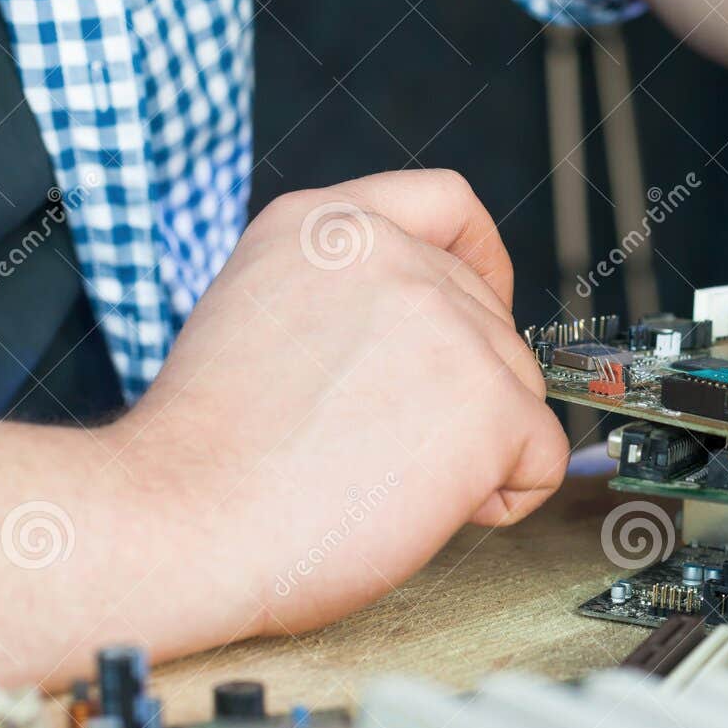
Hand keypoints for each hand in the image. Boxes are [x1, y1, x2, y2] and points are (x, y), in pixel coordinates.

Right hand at [108, 170, 567, 650]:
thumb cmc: (206, 456)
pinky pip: (543, 456)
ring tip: (379, 476)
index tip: (484, 301)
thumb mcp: (257, 314)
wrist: (184, 523)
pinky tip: (426, 506)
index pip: (447, 204)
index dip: (480, 260)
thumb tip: (412, 336)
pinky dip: (503, 495)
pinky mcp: (490, 401)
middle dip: (459, 389)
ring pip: (519, 390)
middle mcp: (395, 259)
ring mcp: (449, 324)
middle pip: (492, 321)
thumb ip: (344, 299)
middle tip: (373, 442)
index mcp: (326, 226)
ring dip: (475, 446)